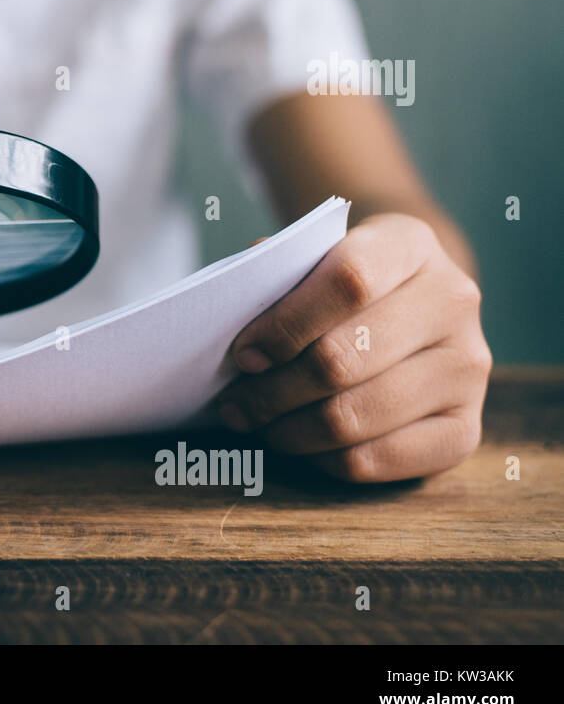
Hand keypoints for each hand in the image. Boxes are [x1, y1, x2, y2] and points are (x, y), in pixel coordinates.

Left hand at [216, 212, 490, 481]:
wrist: (411, 305)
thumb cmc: (339, 285)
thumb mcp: (313, 258)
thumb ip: (276, 276)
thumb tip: (239, 316)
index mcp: (410, 245)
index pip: (348, 282)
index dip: (285, 324)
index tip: (243, 353)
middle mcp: (453, 302)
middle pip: (342, 360)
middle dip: (271, 390)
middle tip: (235, 402)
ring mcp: (467, 367)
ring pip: (353, 417)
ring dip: (288, 429)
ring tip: (256, 422)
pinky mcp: (466, 428)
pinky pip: (375, 459)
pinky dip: (322, 458)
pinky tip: (299, 441)